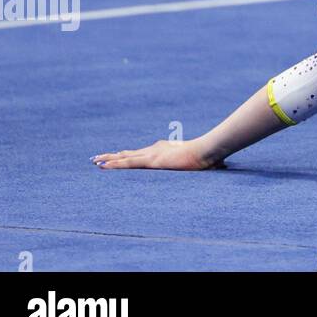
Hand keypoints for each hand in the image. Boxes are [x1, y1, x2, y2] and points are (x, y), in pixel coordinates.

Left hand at [93, 139, 219, 170]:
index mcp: (165, 150)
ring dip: (108, 160)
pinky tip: (102, 166)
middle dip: (113, 156)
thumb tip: (222, 165)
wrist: (206, 151)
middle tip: (98, 158)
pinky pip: (127, 164)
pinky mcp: (150, 161)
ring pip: (124, 157)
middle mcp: (155, 150)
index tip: (119, 155)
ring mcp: (152, 155)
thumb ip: (208, 163)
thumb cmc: (207, 157)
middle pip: (130, 153)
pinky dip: (113, 165)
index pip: (143, 153)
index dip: (129, 154)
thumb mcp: (204, 162)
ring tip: (94, 161)